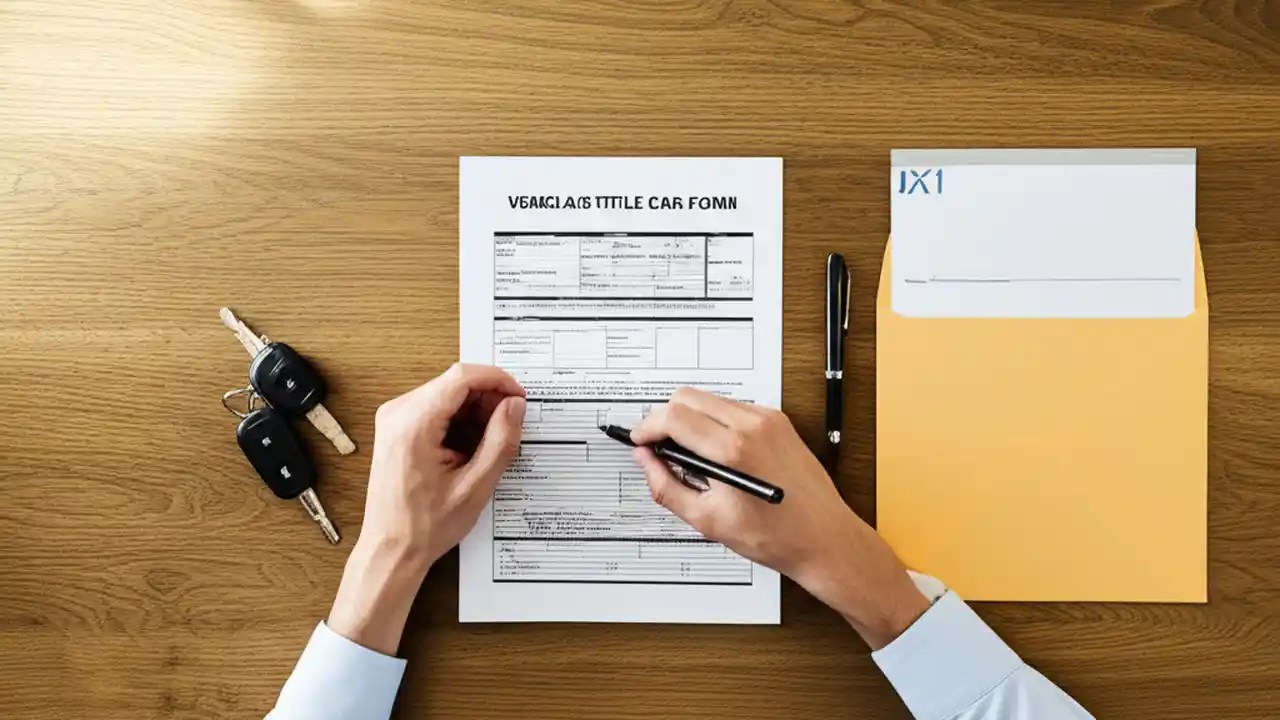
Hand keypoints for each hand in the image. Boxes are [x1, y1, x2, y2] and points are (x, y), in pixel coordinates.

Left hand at [328, 364, 525, 653]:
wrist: (391, 548)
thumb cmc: (424, 526)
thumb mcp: (475, 487)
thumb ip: (500, 441)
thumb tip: (515, 407)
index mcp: (413, 426)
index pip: (461, 378)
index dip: (497, 380)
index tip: (518, 397)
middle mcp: (398, 414)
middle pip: (455, 383)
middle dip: (488, 398)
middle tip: (510, 425)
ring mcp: (395, 419)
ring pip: (448, 392)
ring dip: (475, 410)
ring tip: (489, 444)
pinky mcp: (398, 427)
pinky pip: (436, 406)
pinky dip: (460, 419)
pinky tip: (471, 447)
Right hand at [631, 388, 928, 648]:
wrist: (825, 538)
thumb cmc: (777, 537)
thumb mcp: (708, 520)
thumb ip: (667, 486)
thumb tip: (646, 462)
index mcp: (734, 450)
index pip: (674, 416)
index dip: (648, 427)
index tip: (640, 441)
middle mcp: (754, 426)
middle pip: (688, 397)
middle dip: (666, 419)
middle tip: (660, 449)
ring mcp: (769, 420)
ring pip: (709, 399)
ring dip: (690, 419)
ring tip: (691, 457)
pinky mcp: (778, 421)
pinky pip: (733, 408)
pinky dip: (715, 423)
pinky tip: (717, 454)